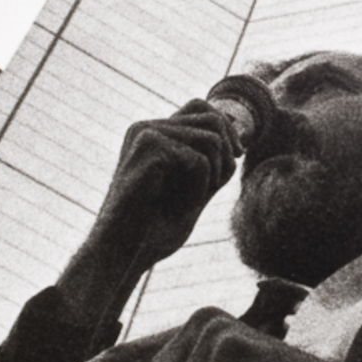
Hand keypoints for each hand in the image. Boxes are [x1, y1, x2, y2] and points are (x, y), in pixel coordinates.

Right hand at [53, 102, 240, 327]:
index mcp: (152, 134)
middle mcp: (146, 127)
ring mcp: (145, 133)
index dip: (227, 128)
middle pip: (212, 119)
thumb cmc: (154, 228)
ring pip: (211, 140)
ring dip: (212, 178)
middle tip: (214, 188)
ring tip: (190, 203)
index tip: (236, 156)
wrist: (122, 253)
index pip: (201, 108)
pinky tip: (178, 208)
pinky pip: (199, 161)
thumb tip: (239, 142)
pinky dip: (198, 190)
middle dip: (225, 155)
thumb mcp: (193, 190)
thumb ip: (212, 163)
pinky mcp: (148, 147)